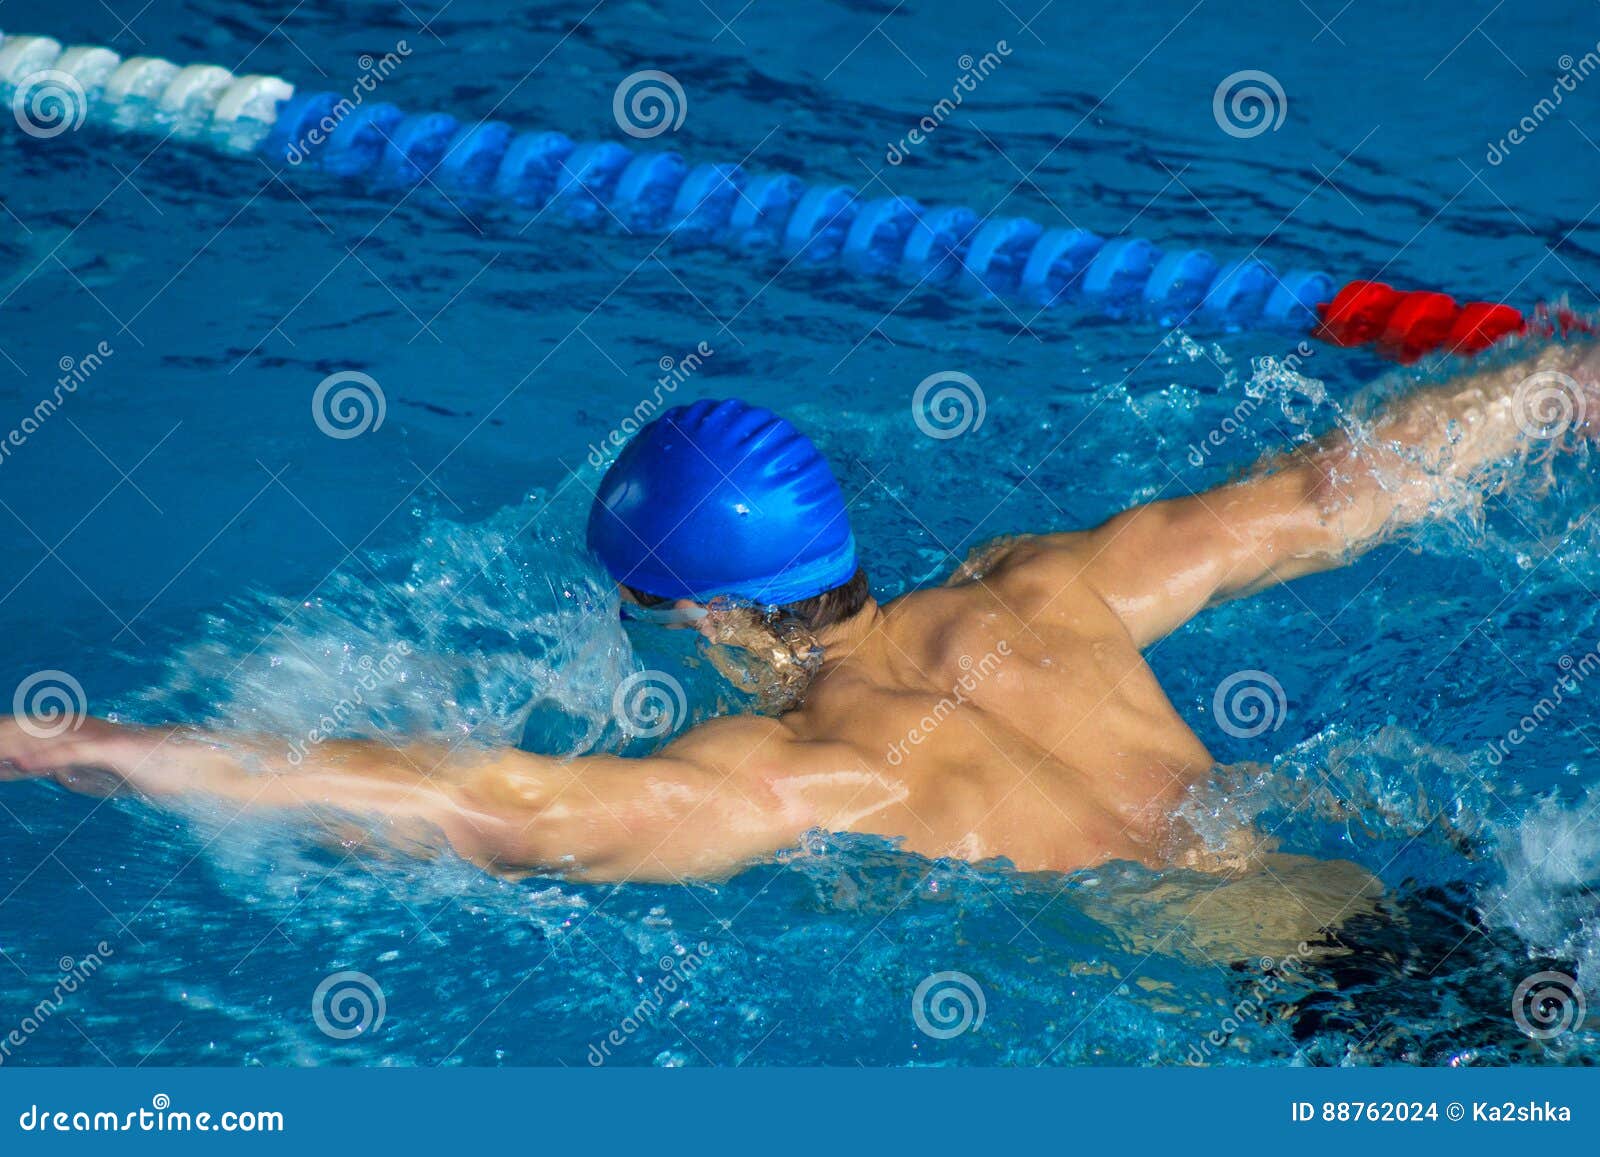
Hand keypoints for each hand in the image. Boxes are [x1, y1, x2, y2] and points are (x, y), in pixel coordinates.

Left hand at [0, 716, 178, 793]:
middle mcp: (95, 735)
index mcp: (94, 742)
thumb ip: (90, 775)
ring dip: (18, 747)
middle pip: (41, 734)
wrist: (206, 767)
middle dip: (11, 740)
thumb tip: (61, 775)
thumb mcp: (119, 778)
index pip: (47, 742)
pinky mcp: (113, 749)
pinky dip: (43, 757)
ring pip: (50, 741)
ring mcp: (104, 740)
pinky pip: (71, 753)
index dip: (17, 747)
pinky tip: (21, 766)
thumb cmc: (169, 772)